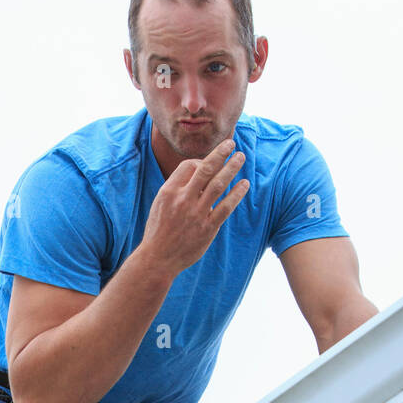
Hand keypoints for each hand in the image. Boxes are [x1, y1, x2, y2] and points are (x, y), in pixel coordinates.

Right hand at [140, 138, 248, 279]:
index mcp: (169, 191)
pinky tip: (244, 184)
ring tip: (241, 157)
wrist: (158, 258)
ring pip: (218, 184)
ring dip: (232, 168)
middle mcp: (183, 200)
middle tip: (232, 143)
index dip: (201, 161)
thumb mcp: (160, 204)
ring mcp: (196, 214)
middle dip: (221, 153)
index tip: (208, 164)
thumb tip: (197, 172)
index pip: (189, 166)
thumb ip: (177, 188)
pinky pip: (226, 207)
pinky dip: (237, 193)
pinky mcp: (207, 228)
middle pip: (205, 169)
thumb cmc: (159, 230)